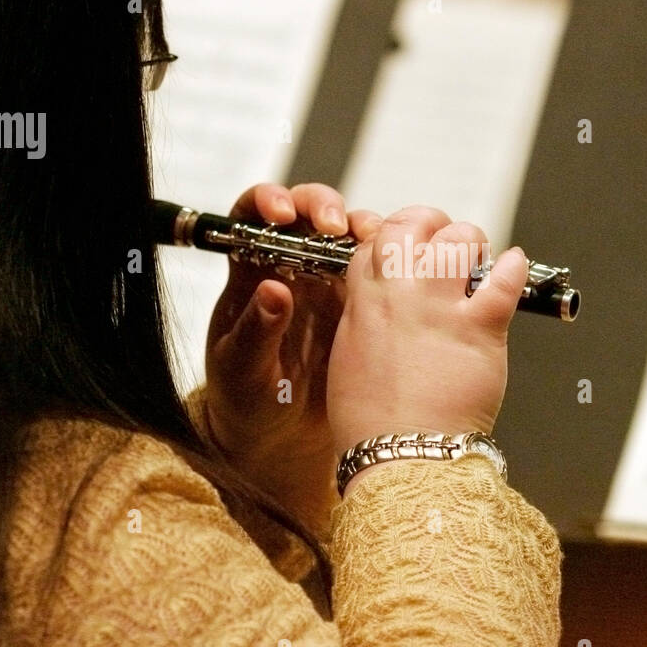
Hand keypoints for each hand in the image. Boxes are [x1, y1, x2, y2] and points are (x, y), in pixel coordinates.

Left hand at [202, 182, 381, 537]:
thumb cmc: (247, 405)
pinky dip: (393, 260)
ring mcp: (329, 284)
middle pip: (309, 214)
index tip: (281, 214)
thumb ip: (256, 331)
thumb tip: (273, 290)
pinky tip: (403, 270)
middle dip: (325, 208)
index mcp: (252, 273)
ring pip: (349, 236)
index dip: (268, 202)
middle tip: (335, 228)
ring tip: (373, 244)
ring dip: (364, 230)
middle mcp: (292, 268)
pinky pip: (381, 270)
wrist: (280, 444)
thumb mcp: (243, 372)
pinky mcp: (362, 306)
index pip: (253, 217)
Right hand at [326, 207, 528, 493]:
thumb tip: (388, 303)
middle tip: (448, 242)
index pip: (379, 237)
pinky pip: (503, 280)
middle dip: (436, 226)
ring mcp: (440, 308)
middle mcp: (400, 294)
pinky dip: (513, 267)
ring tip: (479, 261)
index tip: (413, 244)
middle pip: (416, 224)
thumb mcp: (351, 355)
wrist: (402, 456)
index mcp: (364, 300)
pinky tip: (513, 266)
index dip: (399, 235)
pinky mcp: (479, 328)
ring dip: (473, 244)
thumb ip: (367, 317)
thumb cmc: (374, 421)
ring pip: (460, 241)